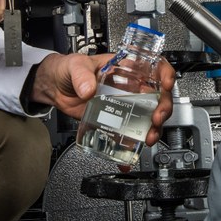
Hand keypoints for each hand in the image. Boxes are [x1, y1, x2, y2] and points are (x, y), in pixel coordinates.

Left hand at [32, 53, 176, 144]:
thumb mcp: (75, 66)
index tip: (165, 85)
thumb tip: (88, 89)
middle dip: (163, 109)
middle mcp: (130, 88)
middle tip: (156, 119)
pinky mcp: (115, 121)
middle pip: (158, 97)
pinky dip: (131, 146)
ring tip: (148, 138)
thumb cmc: (68, 69)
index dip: (165, 74)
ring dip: (153, 130)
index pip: (154, 67)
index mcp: (125, 69)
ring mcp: (124, 105)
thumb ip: (81, 75)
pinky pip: (128, 134)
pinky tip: (129, 155)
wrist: (55, 87)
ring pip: (148, 118)